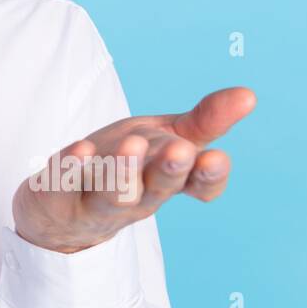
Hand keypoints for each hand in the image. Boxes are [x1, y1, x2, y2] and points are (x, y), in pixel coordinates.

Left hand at [11, 86, 254, 253]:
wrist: (61, 213)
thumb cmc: (125, 166)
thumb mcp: (166, 138)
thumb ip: (204, 121)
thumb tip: (249, 94)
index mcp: (167, 180)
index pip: (198, 186)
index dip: (209, 176)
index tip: (216, 158)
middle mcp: (136, 196)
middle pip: (157, 187)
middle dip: (170, 170)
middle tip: (180, 150)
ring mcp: (96, 201)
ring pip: (113, 194)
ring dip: (123, 170)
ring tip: (131, 146)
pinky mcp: (58, 198)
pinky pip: (64, 185)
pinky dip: (72, 167)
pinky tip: (80, 148)